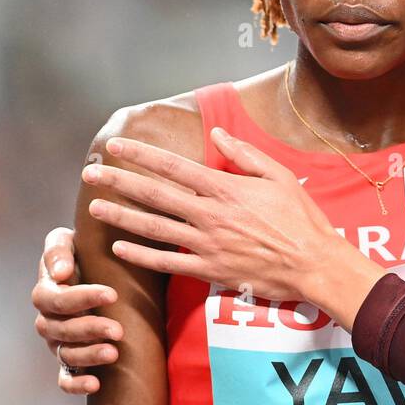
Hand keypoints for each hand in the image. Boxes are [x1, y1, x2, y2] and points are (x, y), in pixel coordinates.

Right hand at [31, 226, 122, 394]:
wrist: (94, 267)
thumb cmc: (81, 250)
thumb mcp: (66, 240)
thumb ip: (58, 250)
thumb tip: (60, 274)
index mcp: (47, 292)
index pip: (55, 299)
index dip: (81, 298)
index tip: (111, 294)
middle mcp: (49, 320)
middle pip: (61, 330)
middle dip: (89, 330)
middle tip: (117, 330)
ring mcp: (58, 342)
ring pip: (65, 354)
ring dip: (88, 356)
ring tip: (113, 353)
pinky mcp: (69, 361)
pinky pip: (65, 379)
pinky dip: (76, 384)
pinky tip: (95, 384)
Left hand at [80, 128, 345, 303]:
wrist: (314, 262)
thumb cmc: (301, 218)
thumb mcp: (279, 176)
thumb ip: (244, 154)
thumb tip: (216, 135)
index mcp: (227, 188)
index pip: (175, 167)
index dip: (142, 155)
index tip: (117, 146)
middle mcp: (211, 215)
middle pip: (156, 195)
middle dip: (120, 183)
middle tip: (91, 174)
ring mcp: (208, 244)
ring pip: (155, 228)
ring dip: (122, 217)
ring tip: (95, 209)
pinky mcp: (210, 270)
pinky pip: (169, 262)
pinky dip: (142, 256)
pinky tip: (121, 247)